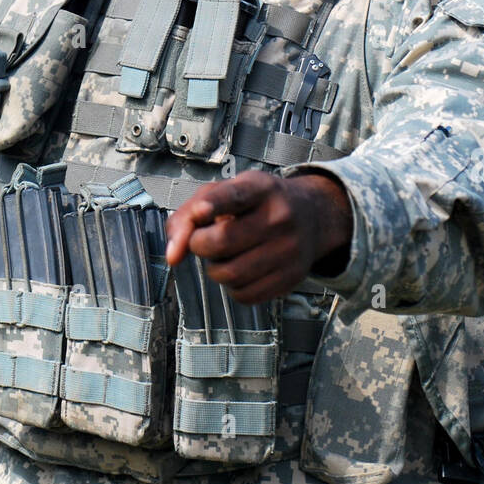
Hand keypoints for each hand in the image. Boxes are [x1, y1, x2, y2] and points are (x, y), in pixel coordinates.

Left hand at [164, 168, 352, 304]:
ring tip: (225, 254)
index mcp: (261, 188)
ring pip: (229, 274)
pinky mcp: (291, 277)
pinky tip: (241, 268)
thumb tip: (172, 255)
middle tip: (205, 239)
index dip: (212, 205)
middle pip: (221, 242)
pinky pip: (244, 295)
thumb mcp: (225, 192)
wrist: (311, 216)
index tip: (200, 211)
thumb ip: (189, 215)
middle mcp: (279, 216)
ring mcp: (289, 249)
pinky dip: (233, 287)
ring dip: (215, 268)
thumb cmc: (257, 203)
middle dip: (199, 244)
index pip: (233, 196)